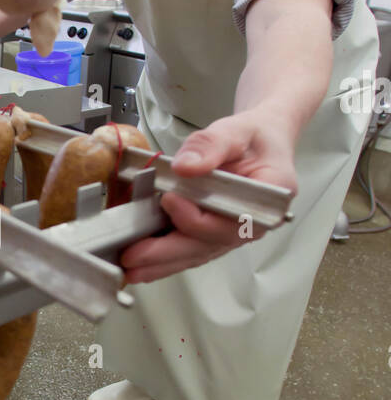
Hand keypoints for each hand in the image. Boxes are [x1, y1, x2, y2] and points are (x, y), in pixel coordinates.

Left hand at [120, 109, 297, 283]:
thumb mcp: (234, 131)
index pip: (229, 221)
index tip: (168, 199)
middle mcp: (252, 225)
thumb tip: (185, 166)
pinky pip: (191, 250)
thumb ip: (210, 146)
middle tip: (134, 256)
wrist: (259, 142)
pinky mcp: (215, 235)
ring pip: (196, 253)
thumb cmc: (252, 138)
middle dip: (167, 252)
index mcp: (267, 200)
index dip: (196, 217)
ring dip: (162, 263)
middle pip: (207, 245)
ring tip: (131, 268)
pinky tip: (143, 264)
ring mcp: (233, 233)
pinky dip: (166, 258)